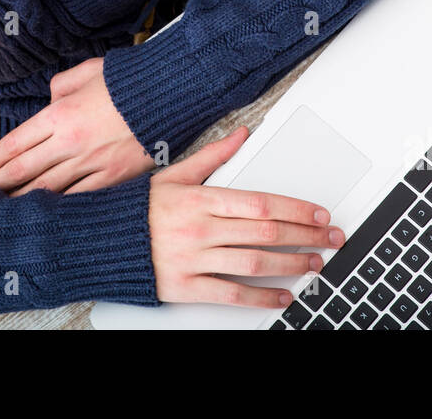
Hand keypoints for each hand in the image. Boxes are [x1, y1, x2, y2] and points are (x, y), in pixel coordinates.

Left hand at [0, 57, 154, 195]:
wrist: (168, 94)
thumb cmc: (127, 81)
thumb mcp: (86, 72)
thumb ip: (59, 88)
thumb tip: (49, 103)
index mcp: (59, 115)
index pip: (15, 143)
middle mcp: (69, 143)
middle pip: (23, 170)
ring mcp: (91, 163)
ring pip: (46, 189)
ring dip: (22, 199)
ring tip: (5, 209)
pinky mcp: (113, 177)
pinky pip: (79, 197)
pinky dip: (59, 206)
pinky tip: (45, 212)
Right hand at [148, 126, 344, 307]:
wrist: (101, 243)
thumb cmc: (137, 210)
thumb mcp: (173, 174)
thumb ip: (212, 156)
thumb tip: (242, 134)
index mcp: (200, 199)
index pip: (260, 202)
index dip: (296, 209)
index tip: (319, 214)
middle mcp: (200, 229)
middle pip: (265, 232)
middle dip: (305, 236)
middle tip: (331, 239)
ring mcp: (194, 260)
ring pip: (254, 262)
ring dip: (291, 264)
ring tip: (314, 265)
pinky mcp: (186, 288)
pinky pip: (231, 294)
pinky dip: (261, 298)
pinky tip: (282, 298)